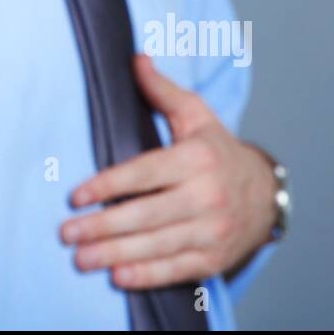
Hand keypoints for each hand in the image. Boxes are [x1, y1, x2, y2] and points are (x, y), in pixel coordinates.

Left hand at [58, 53, 275, 289]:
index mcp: (198, 159)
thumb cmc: (218, 151)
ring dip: (116, 254)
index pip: (146, 173)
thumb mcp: (195, 115)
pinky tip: (118, 276)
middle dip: (103, 226)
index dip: (109, 185)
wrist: (266, 194)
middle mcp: (207, 196)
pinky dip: (147, 275)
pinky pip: (176, 269)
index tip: (76, 196)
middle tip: (67, 233)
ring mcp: (213, 231)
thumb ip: (161, 90)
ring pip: (158, 245)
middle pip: (147, 214)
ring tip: (81, 258)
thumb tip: (135, 58)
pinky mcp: (214, 259)